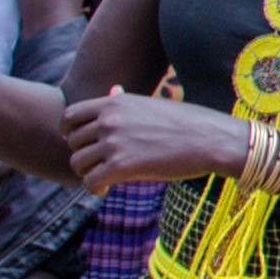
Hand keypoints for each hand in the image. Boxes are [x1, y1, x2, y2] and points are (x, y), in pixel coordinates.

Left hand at [63, 90, 246, 194]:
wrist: (210, 140)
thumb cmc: (186, 122)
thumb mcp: (151, 104)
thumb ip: (125, 101)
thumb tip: (113, 90)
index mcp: (114, 103)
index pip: (69, 116)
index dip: (69, 132)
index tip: (82, 142)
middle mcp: (109, 121)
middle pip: (73, 143)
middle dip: (83, 155)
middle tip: (99, 164)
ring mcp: (114, 143)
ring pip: (78, 163)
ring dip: (87, 172)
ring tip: (103, 176)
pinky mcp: (122, 167)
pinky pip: (89, 182)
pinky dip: (94, 188)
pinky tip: (105, 188)